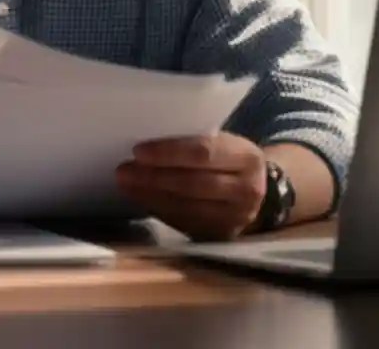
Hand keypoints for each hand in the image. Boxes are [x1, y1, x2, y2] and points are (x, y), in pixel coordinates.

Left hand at [116, 132, 266, 240]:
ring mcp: (236, 218)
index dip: (169, 153)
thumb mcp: (224, 142)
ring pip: (185, 207)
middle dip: (153, 177)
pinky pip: (183, 223)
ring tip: (126, 184)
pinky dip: (158, 210)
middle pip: (192, 183)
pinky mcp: (221, 235)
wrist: (255, 190)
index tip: (138, 151)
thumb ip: (194, 143)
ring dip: (150, 195)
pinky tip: (141, 198)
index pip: (204, 153)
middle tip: (123, 170)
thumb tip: (145, 148)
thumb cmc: (229, 159)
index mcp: (247, 158)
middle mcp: (246, 190)